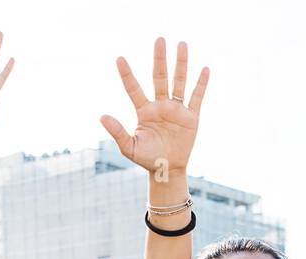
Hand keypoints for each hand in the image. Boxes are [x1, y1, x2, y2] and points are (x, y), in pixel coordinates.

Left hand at [100, 38, 209, 180]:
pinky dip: (201, 84)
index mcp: (144, 111)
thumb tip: (101, 116)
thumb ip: (117, 132)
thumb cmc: (146, 159)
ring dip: (181, 64)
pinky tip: (204, 69)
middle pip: (159, 77)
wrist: (167, 171)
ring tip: (181, 44)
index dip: (127, 74)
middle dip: (159, 59)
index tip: (119, 59)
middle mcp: (160, 106)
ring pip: (179, 82)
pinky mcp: (191, 117)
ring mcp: (176, 110)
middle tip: (159, 40)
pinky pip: (197, 97)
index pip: (134, 88)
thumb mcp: (129, 148)